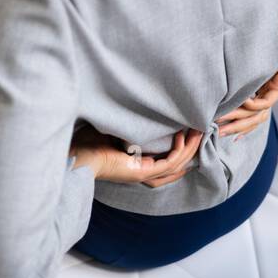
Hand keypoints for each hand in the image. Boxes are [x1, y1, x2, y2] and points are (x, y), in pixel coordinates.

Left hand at [70, 126, 203, 187]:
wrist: (76, 155)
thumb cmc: (87, 142)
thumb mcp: (112, 128)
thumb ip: (126, 122)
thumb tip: (134, 103)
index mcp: (135, 165)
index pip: (165, 163)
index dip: (181, 150)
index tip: (189, 133)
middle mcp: (141, 172)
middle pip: (176, 165)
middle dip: (191, 148)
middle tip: (201, 130)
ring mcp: (143, 174)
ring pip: (177, 164)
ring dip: (190, 147)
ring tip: (199, 131)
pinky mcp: (142, 172)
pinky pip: (170, 162)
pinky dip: (180, 150)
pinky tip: (184, 136)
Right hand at [217, 2, 277, 137]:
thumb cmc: (276, 41)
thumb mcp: (254, 60)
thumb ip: (242, 70)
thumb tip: (221, 73)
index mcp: (264, 90)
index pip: (251, 113)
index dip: (238, 123)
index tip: (221, 130)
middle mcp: (270, 94)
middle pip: (253, 119)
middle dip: (235, 127)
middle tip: (219, 134)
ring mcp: (276, 91)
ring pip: (258, 115)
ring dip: (240, 120)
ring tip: (223, 122)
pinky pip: (265, 102)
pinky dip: (251, 105)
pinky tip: (241, 102)